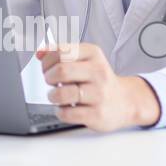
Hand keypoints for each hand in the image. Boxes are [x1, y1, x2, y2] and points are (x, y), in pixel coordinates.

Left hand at [38, 42, 160, 130]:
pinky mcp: (97, 115)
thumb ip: (60, 53)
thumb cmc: (98, 79)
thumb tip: (39, 53)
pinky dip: (60, 111)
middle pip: (61, 71)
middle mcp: (98, 72)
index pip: (61, 51)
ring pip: (62, 94)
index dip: (47, 60)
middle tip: (52, 81)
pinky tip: (67, 108)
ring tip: (58, 96)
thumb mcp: (84, 59)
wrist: (125, 102)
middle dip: (48, 77)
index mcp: (93, 54)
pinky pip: (67, 114)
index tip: (47, 66)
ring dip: (53, 96)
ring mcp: (99, 94)